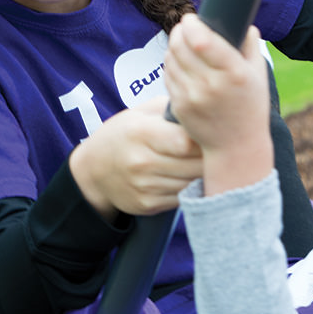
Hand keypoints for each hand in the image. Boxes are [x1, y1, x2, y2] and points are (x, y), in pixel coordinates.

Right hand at [69, 96, 201, 218]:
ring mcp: (145, 187)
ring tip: (205, 162)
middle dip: (210, 158)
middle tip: (218, 149)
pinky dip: (191, 188)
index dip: (204, 139)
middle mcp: (142, 162)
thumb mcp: (142, 112)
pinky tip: (188, 176)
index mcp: (141, 133)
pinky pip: (182, 197)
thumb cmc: (126, 134)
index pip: (186, 142)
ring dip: (203, 174)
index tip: (210, 134)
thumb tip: (208, 110)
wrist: (94, 169)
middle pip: (194, 165)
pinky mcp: (148, 204)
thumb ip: (173, 109)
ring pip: (192, 183)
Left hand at [164, 15, 272, 194]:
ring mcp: (192, 97)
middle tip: (185, 26)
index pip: (203, 40)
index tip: (192, 18)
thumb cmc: (251, 108)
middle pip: (182, 46)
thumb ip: (251, 47)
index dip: (192, 25)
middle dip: (180, 31)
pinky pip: (168, 75)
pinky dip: (172, 64)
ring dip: (174, 45)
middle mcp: (211, 85)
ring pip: (171, 58)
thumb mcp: (259, 76)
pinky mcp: (179, 106)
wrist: (236, 147)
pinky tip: (181, 63)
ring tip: (183, 42)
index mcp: (234, 74)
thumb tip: (244, 24)